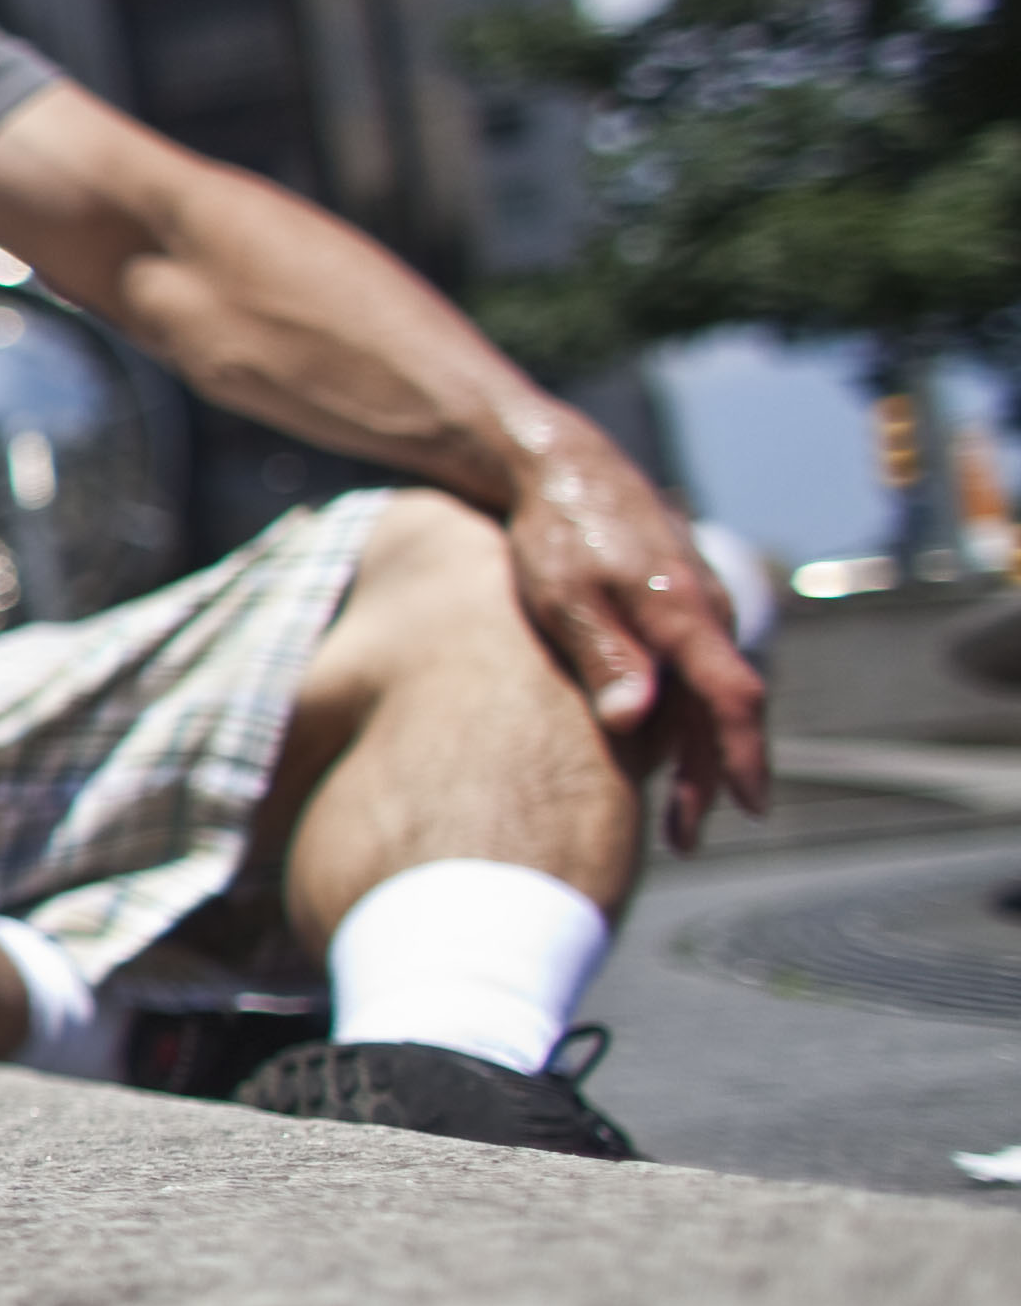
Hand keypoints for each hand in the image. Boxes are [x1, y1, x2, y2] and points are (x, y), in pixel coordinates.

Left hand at [505, 413, 771, 850]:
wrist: (561, 466)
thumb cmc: (554, 533)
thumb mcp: (566, 596)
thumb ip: (604, 656)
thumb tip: (634, 723)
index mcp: (685, 613)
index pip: (733, 698)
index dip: (743, 757)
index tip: (749, 808)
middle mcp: (704, 612)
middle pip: (724, 709)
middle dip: (712, 777)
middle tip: (685, 839)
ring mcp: (695, 607)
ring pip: (707, 694)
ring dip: (695, 754)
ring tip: (671, 817)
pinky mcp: (677, 606)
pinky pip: (692, 673)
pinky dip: (680, 717)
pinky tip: (653, 752)